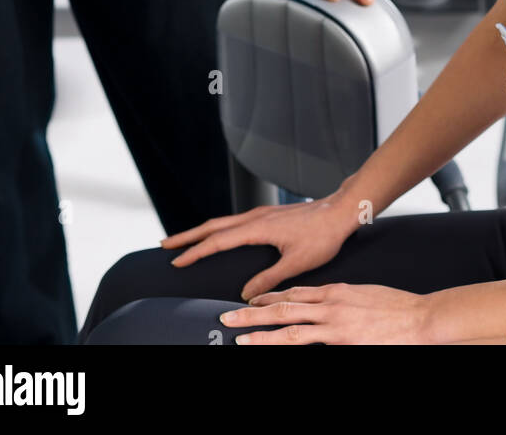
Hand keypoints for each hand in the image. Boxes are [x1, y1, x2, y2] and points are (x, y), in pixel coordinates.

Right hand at [160, 195, 355, 299]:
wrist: (340, 211)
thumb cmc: (322, 235)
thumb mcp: (296, 263)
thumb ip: (269, 278)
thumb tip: (246, 293)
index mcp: (258, 227)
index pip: (218, 241)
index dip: (196, 252)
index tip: (177, 261)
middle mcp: (255, 217)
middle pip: (213, 226)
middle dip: (188, 236)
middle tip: (165, 245)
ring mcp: (261, 214)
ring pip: (223, 222)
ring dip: (202, 231)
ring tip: (185, 241)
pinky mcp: (268, 215)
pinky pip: (235, 221)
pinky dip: (219, 229)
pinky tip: (219, 236)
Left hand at [220, 283, 429, 344]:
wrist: (420, 318)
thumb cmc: (395, 307)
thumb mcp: (361, 293)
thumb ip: (337, 299)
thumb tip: (320, 303)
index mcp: (334, 291)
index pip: (293, 293)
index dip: (268, 298)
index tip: (251, 302)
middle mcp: (330, 307)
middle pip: (283, 309)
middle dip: (253, 315)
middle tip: (228, 319)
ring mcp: (336, 329)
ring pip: (291, 331)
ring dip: (262, 336)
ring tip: (240, 340)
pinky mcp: (344, 345)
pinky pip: (313, 350)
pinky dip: (292, 350)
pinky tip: (276, 352)